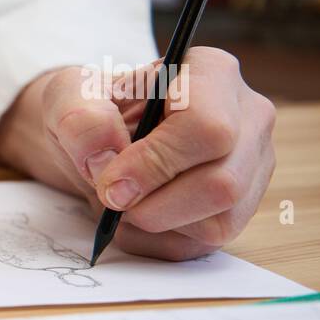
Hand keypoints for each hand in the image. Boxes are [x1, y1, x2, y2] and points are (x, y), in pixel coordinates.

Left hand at [0, 47, 275, 259]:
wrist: (96, 140)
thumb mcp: (68, 97)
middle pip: (220, 184)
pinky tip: (133, 214)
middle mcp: (247, 120)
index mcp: (212, 74)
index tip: (110, 181)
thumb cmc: (91, 111)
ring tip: (121, 197)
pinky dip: (153, 240)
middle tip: (108, 195)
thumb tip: (103, 154)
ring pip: (216, 222)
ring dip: (150, 223)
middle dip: (151, 204)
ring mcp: (250, 169)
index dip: (154, 164)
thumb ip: (79, 117)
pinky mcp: (236, 211)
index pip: (207, 128)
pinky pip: (199, 245)